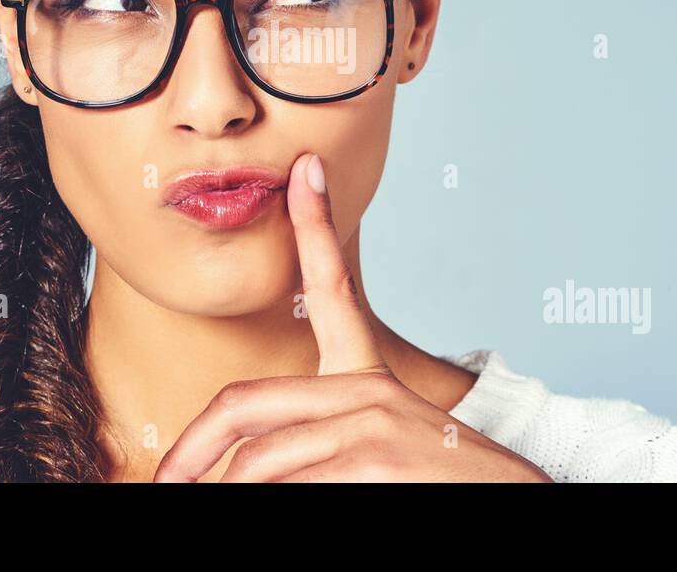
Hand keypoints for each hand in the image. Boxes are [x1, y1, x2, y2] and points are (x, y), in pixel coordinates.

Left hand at [151, 152, 553, 482]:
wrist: (512, 500)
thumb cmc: (433, 482)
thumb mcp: (372, 445)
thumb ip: (316, 435)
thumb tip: (246, 461)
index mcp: (363, 373)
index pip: (332, 285)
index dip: (315, 224)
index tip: (305, 170)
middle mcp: (365, 387)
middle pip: (244, 404)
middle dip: (192, 449)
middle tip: (164, 481)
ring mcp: (371, 420)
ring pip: (257, 459)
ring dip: (220, 491)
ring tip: (194, 502)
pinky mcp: (375, 458)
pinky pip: (289, 483)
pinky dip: (258, 502)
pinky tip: (253, 506)